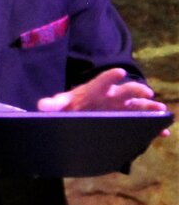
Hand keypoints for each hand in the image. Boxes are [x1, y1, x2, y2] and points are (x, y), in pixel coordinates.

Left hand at [37, 67, 166, 115]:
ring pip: (140, 105)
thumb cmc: (74, 104)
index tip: (119, 72)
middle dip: (137, 90)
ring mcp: (123, 107)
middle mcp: (113, 96)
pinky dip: (154, 125)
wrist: (82, 112)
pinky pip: (143, 120)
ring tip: (160, 111)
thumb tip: (42, 106)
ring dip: (151, 107)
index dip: (111, 76)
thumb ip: (53, 104)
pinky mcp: (128, 118)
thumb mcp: (63, 103)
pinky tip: (162, 132)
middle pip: (127, 90)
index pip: (103, 80)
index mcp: (97, 89)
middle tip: (147, 92)